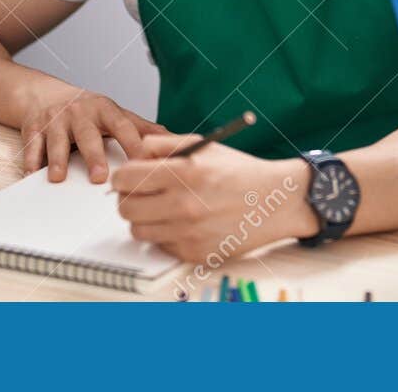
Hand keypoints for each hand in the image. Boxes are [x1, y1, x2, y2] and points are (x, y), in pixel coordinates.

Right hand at [19, 83, 168, 182]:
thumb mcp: (114, 113)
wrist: (42, 93)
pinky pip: (31, 145)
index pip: (123, 127)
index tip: (144, 162)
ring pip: (56, 140)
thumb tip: (177, 139)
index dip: (134, 144)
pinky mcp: (32, 128)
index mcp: (105, 110)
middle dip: (94, 156)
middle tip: (100, 178)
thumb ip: (141, 128)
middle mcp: (80, 113)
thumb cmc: (86, 110)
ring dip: (57, 159)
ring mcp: (55, 120)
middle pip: (88, 135)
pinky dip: (30, 160)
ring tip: (58, 178)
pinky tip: (31, 175)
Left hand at [110, 134, 315, 263]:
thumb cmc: (240, 172)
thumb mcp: (204, 145)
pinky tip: (183, 223)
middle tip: (141, 194)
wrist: (275, 202)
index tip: (128, 177)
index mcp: (184, 172)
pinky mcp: (194, 253)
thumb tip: (135, 154)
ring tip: (162, 208)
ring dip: (145, 219)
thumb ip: (163, 144)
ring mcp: (188, 233)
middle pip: (125, 208)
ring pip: (138, 230)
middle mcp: (184, 205)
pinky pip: (161, 245)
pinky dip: (166, 235)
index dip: (122, 176)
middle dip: (129, 198)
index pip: (125, 178)